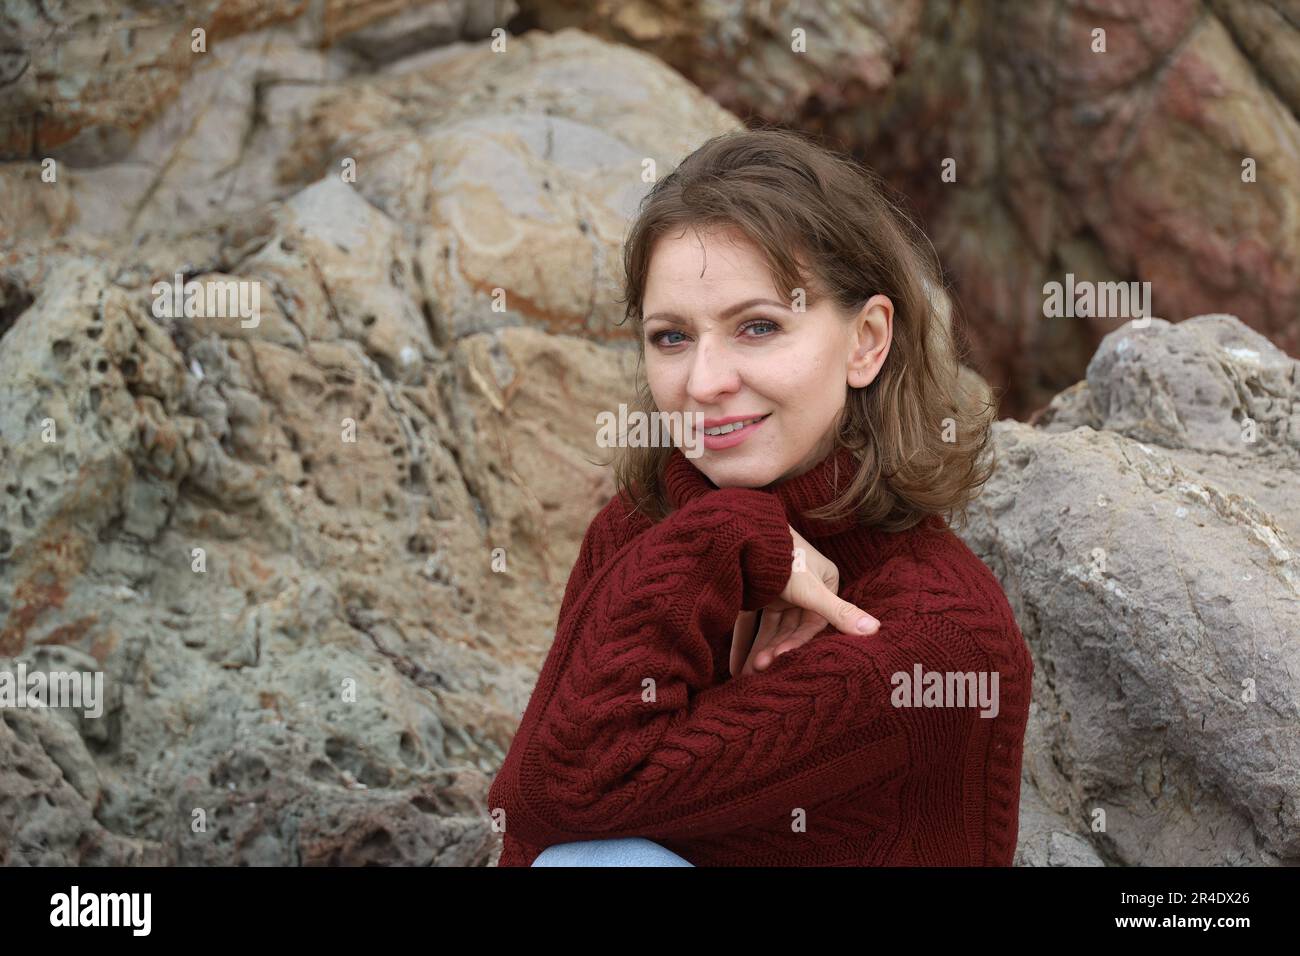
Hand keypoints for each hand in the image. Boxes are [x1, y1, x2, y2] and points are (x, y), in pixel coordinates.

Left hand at [730, 526, 878, 676]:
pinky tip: (733, 664)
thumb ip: (840, 613)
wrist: (744, 532)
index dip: (794, 643)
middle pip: (789, 627)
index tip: (775, 660)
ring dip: (757, 650)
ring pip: (768, 627)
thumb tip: (877, 629)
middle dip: (772, 650)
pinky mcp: (754, 591)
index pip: (812, 623)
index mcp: (822, 584)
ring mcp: (777, 590)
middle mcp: (802, 588)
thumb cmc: (783, 558)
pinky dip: (743, 642)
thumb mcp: (812, 590)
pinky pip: (749, 621)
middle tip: (755, 672)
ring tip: (743, 676)